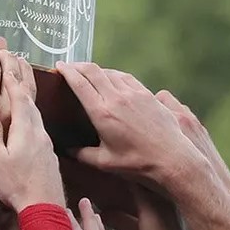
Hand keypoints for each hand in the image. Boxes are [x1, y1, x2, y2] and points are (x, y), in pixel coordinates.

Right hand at [0, 52, 66, 212]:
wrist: (45, 208)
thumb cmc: (17, 185)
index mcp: (26, 129)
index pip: (19, 96)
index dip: (11, 77)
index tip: (5, 61)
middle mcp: (39, 132)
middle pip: (31, 100)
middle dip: (21, 80)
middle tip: (14, 63)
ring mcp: (46, 144)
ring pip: (37, 114)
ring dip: (28, 97)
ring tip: (22, 87)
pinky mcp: (49, 155)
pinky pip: (39, 127)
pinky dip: (32, 115)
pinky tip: (29, 121)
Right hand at [59, 63, 209, 190]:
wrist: (170, 157)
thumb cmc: (137, 162)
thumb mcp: (105, 162)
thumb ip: (83, 154)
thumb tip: (67, 151)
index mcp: (102, 113)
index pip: (79, 84)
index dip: (67, 72)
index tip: (59, 67)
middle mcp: (116, 99)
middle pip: (93, 71)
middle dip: (78, 66)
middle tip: (69, 66)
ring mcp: (133, 94)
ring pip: (110, 72)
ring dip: (96, 70)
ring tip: (88, 72)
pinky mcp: (147, 95)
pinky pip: (126, 78)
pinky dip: (115, 74)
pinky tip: (112, 78)